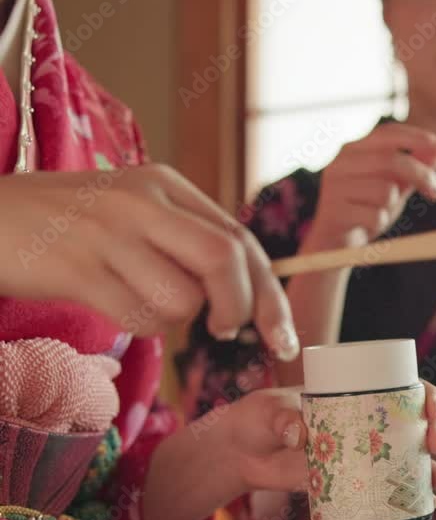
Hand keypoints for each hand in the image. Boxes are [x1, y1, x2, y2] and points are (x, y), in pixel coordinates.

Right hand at [0, 165, 298, 358]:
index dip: (269, 293)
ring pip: (182, 299)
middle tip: (225, 333)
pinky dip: (139, 326)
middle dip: (240, 310)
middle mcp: (142, 201)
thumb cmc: (69, 223)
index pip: (239, 239)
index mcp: (164, 184)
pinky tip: (112, 303)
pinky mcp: (78, 269)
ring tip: (138, 301)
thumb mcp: (132, 209)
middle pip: (224, 260)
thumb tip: (244, 292)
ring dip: (173, 320)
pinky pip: (137, 317)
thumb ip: (185, 237)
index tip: (282, 336)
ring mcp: (109, 233)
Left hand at [230, 380, 435, 506]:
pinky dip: (411, 496)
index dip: (425, 396)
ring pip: (407, 458)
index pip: (400, 389)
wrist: (239, 453)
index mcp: (352, 395)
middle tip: (435, 442)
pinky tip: (431, 505)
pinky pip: (387, 487)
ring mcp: (359, 453)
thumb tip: (300, 433)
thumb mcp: (270, 411)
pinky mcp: (349, 481)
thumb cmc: (257, 419)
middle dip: (435, 431)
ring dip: (432, 468)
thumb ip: (283, 419)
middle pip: (413, 424)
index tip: (431, 407)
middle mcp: (364, 422)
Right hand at [304, 123, 435, 250]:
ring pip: (385, 191)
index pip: (389, 133)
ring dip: (392, 207)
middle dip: (422, 176)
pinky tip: (365, 226)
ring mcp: (334, 186)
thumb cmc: (363, 211)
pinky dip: (378, 223)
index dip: (420, 138)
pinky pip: (375, 215)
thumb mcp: (393, 186)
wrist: (332, 244)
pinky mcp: (334, 211)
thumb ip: (414, 168)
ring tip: (377, 214)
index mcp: (352, 149)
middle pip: (392, 160)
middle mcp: (339, 162)